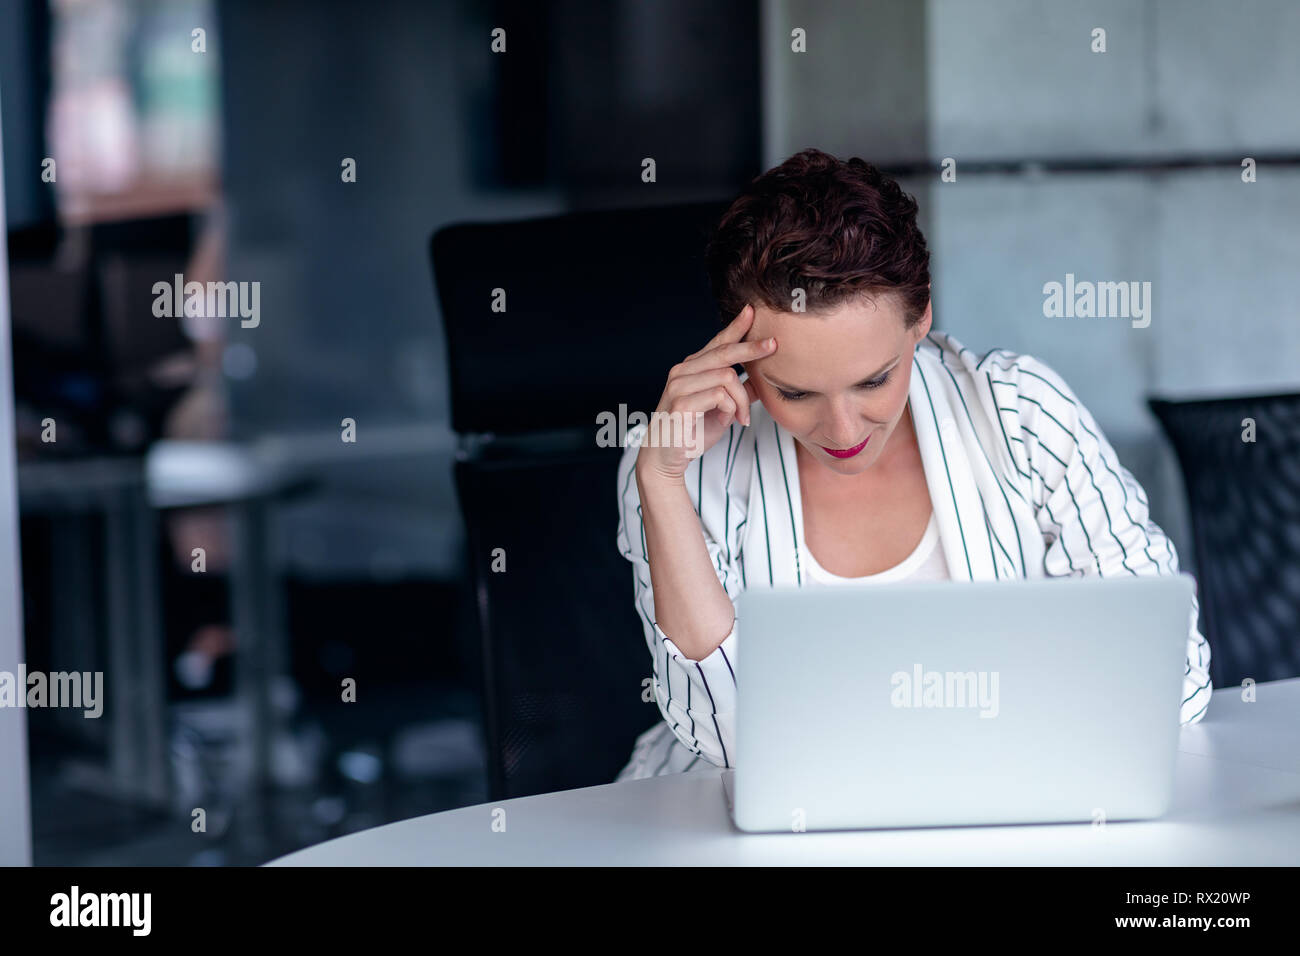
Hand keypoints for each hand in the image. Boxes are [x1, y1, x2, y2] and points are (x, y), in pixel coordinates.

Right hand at [634, 304, 774, 483]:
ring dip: (742, 399)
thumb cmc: (690, 433)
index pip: (716, 343)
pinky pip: (720, 396)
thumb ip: (735, 393)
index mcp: (691, 369)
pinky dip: (733, 408)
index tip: (751, 311)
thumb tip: (758, 382)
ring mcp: (679, 386)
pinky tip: (733, 421)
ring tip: (743, 417)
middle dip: (751, 348)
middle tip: (774, 344)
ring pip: (726, 377)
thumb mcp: (719, 410)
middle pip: (723, 352)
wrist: (665, 457)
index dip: (735, 327)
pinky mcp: (681, 403)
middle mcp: (682, 372)